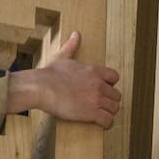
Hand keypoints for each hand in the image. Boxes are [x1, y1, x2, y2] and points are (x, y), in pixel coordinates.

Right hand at [5, 31, 120, 128]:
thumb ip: (72, 46)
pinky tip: (101, 124)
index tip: (103, 89)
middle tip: (101, 104)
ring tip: (102, 115)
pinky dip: (106, 124)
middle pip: (116, 95)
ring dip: (109, 112)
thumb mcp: (63, 57)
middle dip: (110, 100)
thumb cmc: (50, 74)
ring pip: (114, 108)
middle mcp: (98, 84)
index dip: (110, 84)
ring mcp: (96, 99)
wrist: (42, 87)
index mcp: (94, 71)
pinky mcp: (91, 113)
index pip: (115, 77)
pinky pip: (108, 120)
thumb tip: (75, 34)